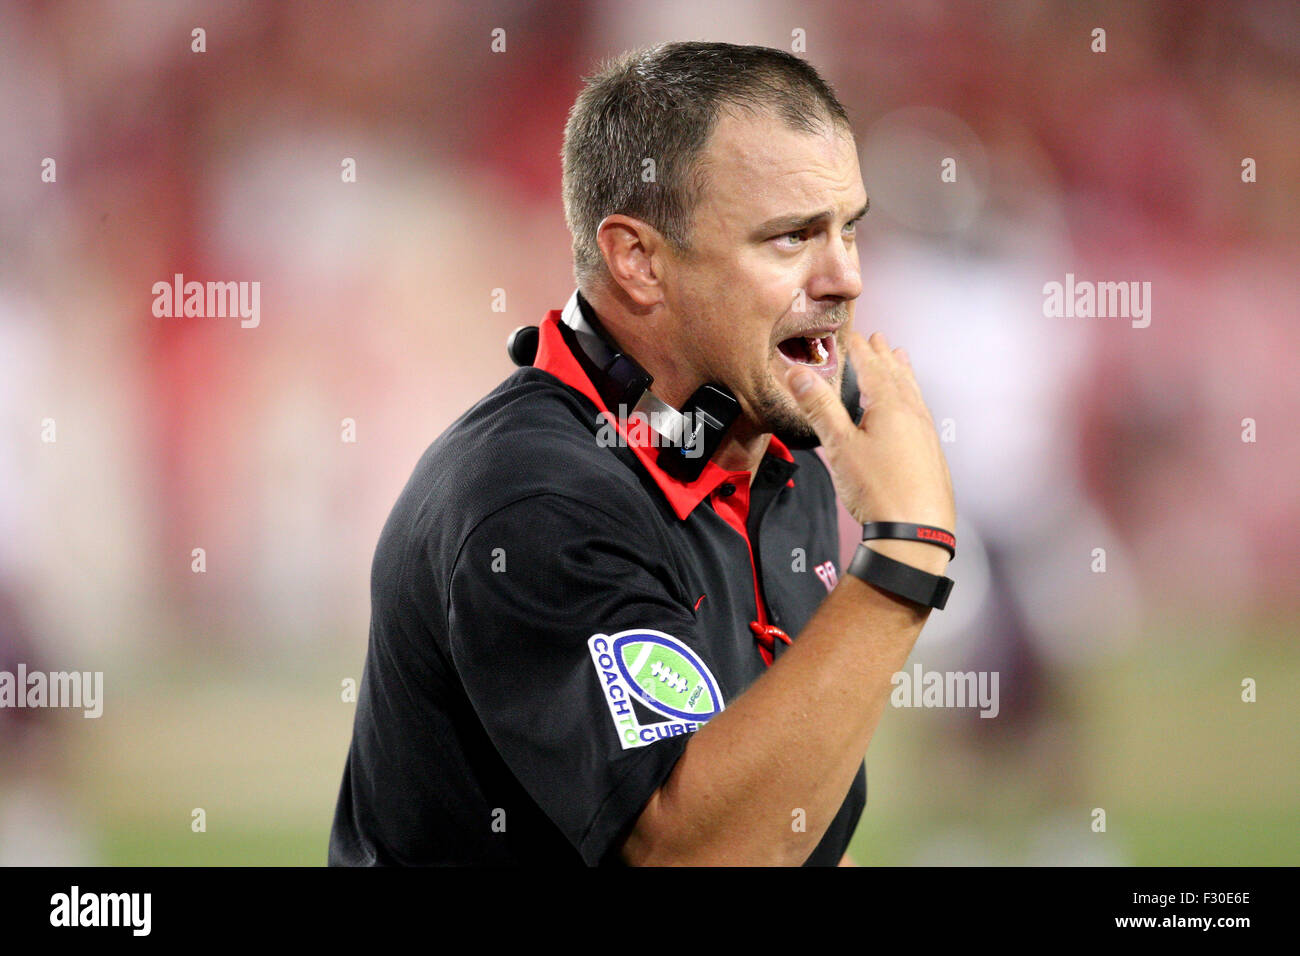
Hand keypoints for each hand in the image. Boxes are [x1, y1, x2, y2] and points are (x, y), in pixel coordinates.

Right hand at [785, 330, 954, 532]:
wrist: (915, 533)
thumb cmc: (878, 491)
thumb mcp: (839, 446)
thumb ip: (819, 407)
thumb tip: (799, 374)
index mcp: (890, 406)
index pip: (872, 366)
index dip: (859, 349)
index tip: (853, 334)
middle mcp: (913, 414)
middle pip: (896, 376)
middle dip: (884, 356)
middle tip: (879, 340)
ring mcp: (926, 434)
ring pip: (913, 393)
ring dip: (903, 374)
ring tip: (901, 361)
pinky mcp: (931, 454)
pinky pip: (922, 413)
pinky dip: (913, 399)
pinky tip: (912, 411)